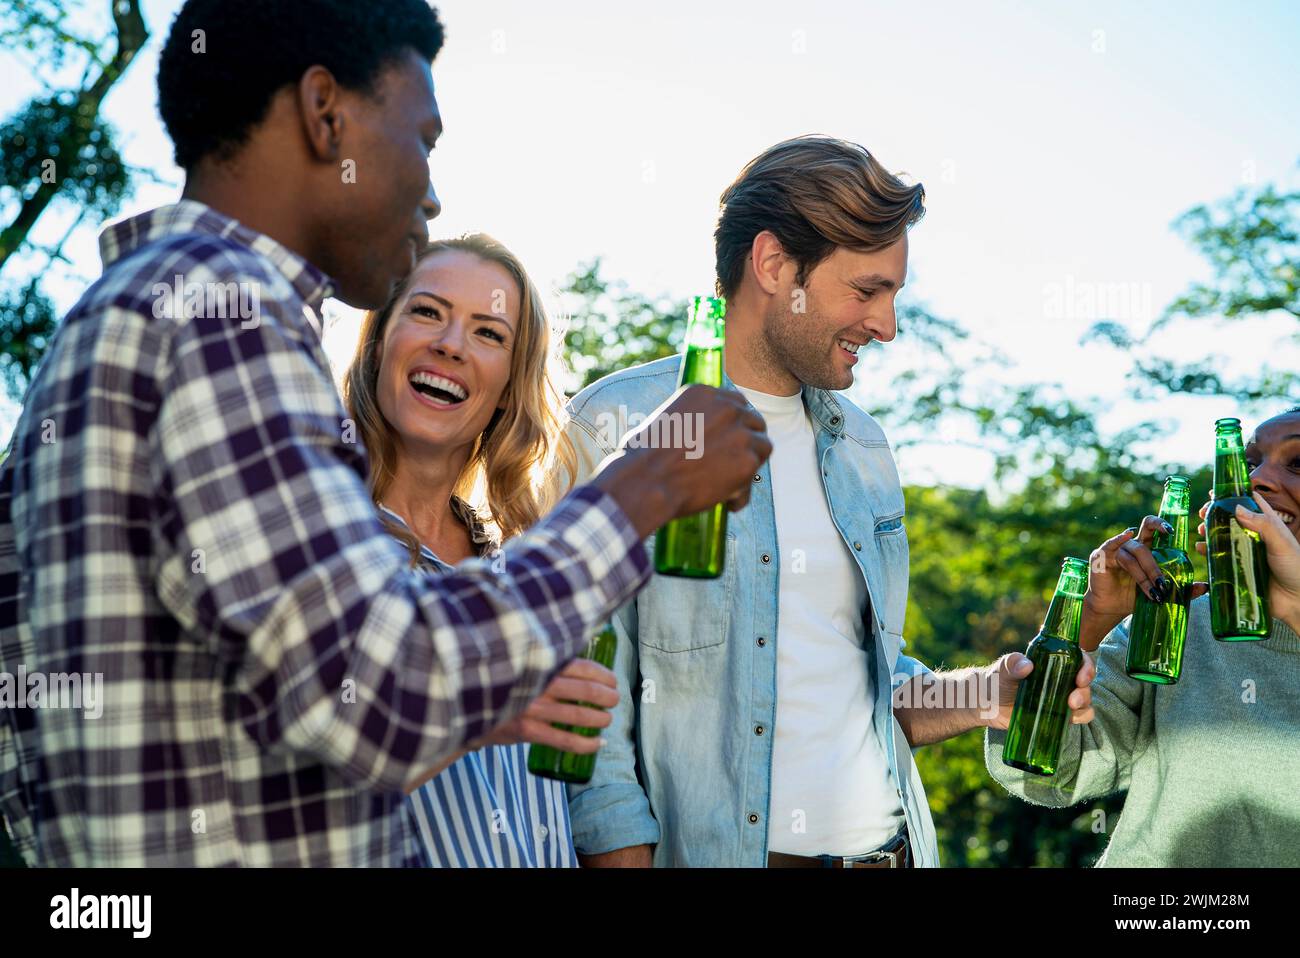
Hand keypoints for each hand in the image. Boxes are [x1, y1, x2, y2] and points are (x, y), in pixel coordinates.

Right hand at [468, 658, 619, 753]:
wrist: (464, 707)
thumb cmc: (498, 684)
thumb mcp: (519, 665)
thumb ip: (542, 663)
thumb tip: (575, 659)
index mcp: (539, 663)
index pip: (582, 666)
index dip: (603, 675)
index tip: (612, 680)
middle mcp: (539, 683)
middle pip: (586, 689)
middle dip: (608, 696)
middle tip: (614, 700)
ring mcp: (533, 708)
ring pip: (579, 715)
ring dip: (600, 719)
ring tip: (607, 720)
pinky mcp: (528, 731)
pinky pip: (565, 740)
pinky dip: (586, 744)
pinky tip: (598, 744)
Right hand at [591, 384, 771, 536]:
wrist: (645, 480)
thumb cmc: (641, 457)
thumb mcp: (663, 419)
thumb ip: (688, 419)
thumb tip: (694, 436)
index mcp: (704, 392)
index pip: (736, 401)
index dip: (735, 423)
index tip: (729, 438)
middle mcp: (727, 408)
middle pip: (754, 420)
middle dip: (747, 440)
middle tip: (734, 461)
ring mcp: (740, 434)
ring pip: (762, 445)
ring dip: (750, 463)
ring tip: (732, 483)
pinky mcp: (747, 462)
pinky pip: (755, 476)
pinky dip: (742, 491)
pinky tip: (727, 501)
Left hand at [986, 651, 1095, 730]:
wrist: (986, 703)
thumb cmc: (997, 679)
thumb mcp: (1003, 668)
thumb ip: (1013, 663)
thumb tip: (1028, 666)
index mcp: (1053, 662)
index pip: (1078, 660)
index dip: (1087, 667)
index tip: (1081, 677)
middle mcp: (1061, 679)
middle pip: (1085, 683)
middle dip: (1085, 691)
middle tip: (1073, 699)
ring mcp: (1060, 698)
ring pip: (1085, 702)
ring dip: (1084, 706)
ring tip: (1070, 707)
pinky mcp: (1056, 715)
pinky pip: (1076, 718)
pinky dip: (1079, 719)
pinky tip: (1070, 720)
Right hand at [1081, 518, 1208, 649]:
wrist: (1110, 610)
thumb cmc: (1133, 598)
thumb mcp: (1158, 592)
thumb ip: (1180, 589)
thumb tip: (1205, 587)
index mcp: (1146, 549)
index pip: (1155, 530)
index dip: (1164, 525)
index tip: (1174, 531)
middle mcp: (1132, 545)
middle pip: (1146, 525)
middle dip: (1158, 526)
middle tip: (1170, 533)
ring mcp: (1116, 549)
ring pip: (1136, 552)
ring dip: (1147, 571)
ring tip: (1156, 590)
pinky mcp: (1101, 556)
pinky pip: (1112, 545)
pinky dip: (1119, 539)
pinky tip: (1127, 536)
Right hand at [1213, 492, 1299, 631]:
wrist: (1295, 601)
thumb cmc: (1295, 568)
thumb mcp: (1282, 543)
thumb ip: (1263, 525)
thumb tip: (1236, 508)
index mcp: (1267, 524)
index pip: (1249, 502)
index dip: (1232, 494)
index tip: (1215, 492)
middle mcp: (1253, 536)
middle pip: (1229, 518)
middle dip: (1214, 513)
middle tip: (1203, 513)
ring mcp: (1244, 551)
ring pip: (1220, 536)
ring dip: (1208, 531)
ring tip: (1201, 531)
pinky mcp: (1236, 568)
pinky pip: (1218, 557)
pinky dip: (1207, 551)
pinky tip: (1201, 549)